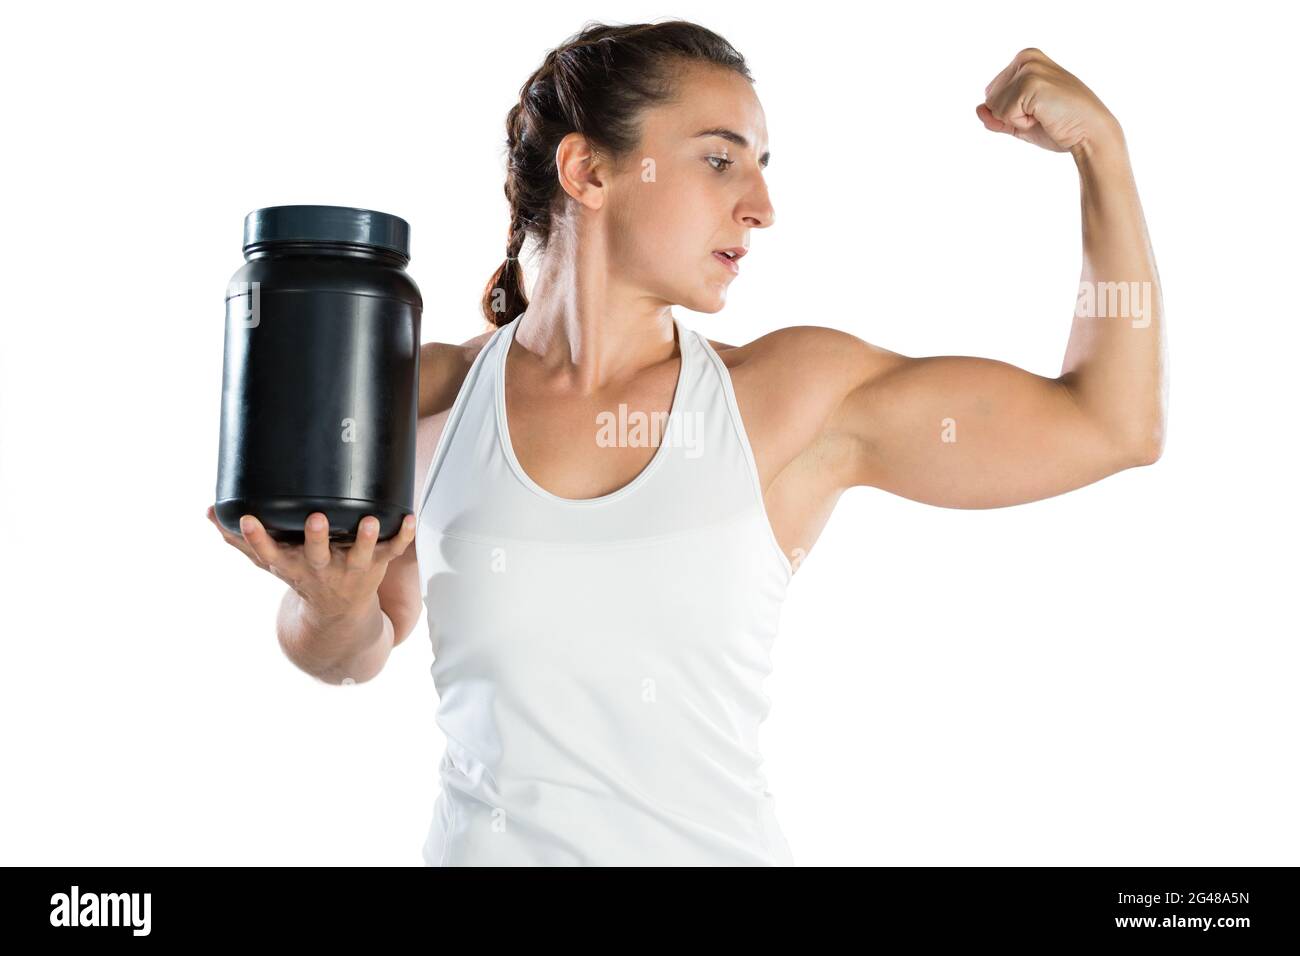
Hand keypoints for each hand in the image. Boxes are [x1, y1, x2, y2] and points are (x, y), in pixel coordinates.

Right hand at [206, 505, 415, 619]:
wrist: (338, 615)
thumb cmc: (301, 576)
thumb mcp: (270, 563)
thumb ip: (241, 540)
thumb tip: (210, 512)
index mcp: (292, 566)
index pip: (268, 554)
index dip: (257, 538)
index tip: (248, 519)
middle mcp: (321, 570)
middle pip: (317, 555)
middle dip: (316, 538)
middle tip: (316, 518)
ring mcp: (350, 569)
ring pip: (359, 554)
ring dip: (364, 539)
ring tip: (370, 521)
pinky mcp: (376, 565)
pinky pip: (393, 550)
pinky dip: (402, 536)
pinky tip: (408, 518)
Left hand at [975, 48, 1119, 154]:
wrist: (1090, 134)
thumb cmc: (1060, 127)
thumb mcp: (1021, 121)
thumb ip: (997, 115)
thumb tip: (978, 109)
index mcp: (1026, 59)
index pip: (991, 94)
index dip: (1010, 113)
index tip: (1038, 110)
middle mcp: (1026, 57)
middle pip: (990, 99)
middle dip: (1011, 116)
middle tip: (1043, 114)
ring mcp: (1029, 68)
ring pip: (994, 107)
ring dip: (1017, 120)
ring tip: (1044, 115)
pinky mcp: (1030, 83)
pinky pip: (1004, 113)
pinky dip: (1021, 123)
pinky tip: (1044, 116)